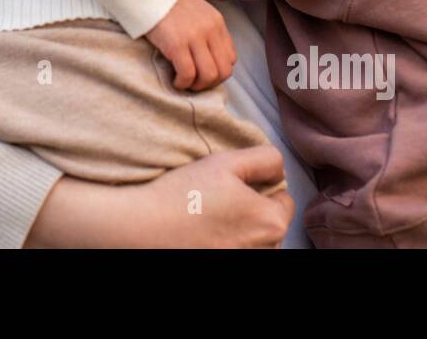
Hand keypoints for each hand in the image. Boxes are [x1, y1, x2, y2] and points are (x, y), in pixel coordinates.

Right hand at [24, 145, 292, 247]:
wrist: (142, 228)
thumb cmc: (183, 194)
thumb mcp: (226, 161)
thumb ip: (264, 158)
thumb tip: (278, 168)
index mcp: (271, 222)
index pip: (283, 199)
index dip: (259, 185)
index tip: (232, 183)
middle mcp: (265, 250)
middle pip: (267, 222)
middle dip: (250, 209)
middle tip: (216, 197)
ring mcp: (242, 261)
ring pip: (251, 240)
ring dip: (237, 228)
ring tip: (204, 216)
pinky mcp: (223, 268)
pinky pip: (232, 249)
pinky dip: (221, 242)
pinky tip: (199, 233)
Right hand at [145, 0, 235, 90]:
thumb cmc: (167, 4)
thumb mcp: (197, 12)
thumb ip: (206, 31)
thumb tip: (209, 57)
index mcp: (216, 22)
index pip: (231, 58)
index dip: (218, 71)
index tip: (202, 73)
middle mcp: (210, 30)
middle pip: (224, 70)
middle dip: (210, 84)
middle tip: (194, 83)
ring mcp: (194, 37)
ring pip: (209, 75)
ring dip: (197, 86)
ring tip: (184, 82)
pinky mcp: (176, 44)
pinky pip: (188, 74)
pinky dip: (182, 83)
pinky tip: (175, 80)